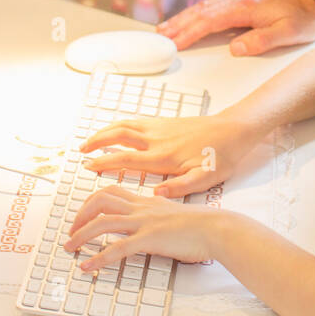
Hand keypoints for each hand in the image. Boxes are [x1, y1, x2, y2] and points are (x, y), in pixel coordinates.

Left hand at [64, 184, 220, 268]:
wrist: (216, 228)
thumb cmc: (200, 225)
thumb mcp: (173, 214)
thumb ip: (156, 215)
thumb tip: (148, 222)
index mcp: (146, 201)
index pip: (111, 192)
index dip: (91, 202)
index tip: (82, 215)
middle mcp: (142, 208)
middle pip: (100, 201)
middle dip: (80, 215)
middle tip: (71, 232)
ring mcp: (145, 222)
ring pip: (103, 223)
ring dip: (81, 236)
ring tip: (69, 248)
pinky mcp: (150, 239)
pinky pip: (118, 248)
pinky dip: (99, 258)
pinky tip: (88, 267)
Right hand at [79, 114, 252, 196]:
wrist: (234, 128)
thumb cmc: (221, 156)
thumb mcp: (206, 178)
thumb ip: (180, 187)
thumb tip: (156, 195)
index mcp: (162, 157)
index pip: (125, 158)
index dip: (104, 162)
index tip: (88, 166)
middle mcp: (156, 139)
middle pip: (118, 136)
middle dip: (96, 142)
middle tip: (81, 151)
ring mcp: (160, 127)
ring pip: (124, 125)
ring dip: (105, 131)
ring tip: (90, 139)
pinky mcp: (165, 122)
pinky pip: (135, 120)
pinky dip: (119, 124)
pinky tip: (116, 130)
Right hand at [156, 0, 314, 54]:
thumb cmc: (303, 16)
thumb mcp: (287, 34)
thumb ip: (261, 41)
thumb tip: (235, 48)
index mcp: (243, 10)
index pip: (208, 23)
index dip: (189, 33)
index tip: (173, 43)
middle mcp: (237, 2)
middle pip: (200, 13)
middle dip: (178, 24)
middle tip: (159, 35)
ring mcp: (238, 0)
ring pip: (204, 8)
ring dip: (184, 17)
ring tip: (167, 27)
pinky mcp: (242, 1)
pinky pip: (212, 7)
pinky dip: (196, 13)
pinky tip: (192, 18)